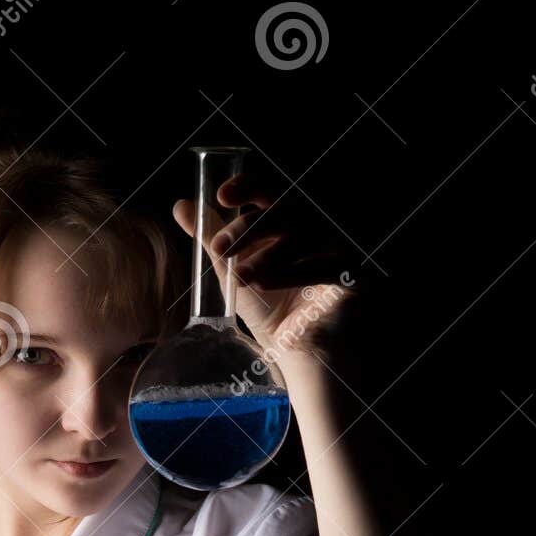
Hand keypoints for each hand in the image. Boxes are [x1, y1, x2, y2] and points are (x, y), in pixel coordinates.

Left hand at [172, 170, 357, 363]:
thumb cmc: (271, 308)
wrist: (297, 349)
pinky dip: (292, 272)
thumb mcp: (235, 268)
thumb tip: (180, 205)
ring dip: (268, 254)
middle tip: (221, 247)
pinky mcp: (354, 273)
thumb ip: (212, 235)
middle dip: (251, 226)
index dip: (250, 185)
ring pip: (308, 233)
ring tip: (241, 278)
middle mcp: (318, 226)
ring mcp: (340, 247)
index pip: (272, 189)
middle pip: (290, 206)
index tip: (223, 196)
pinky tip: (265, 285)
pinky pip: (325, 263)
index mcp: (291, 218)